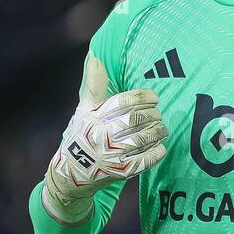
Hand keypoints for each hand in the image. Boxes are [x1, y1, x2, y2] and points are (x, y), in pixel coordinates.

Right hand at [42, 56, 167, 224]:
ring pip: (142, 139)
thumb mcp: (84, 110)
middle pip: (135, 119)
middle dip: (152, 115)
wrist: (71, 173)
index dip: (143, 97)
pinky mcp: (119, 172)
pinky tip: (161, 147)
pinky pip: (143, 161)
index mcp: (94, 117)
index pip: (123, 102)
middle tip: (158, 114)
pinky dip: (156, 153)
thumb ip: (94, 86)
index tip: (154, 97)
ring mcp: (110, 155)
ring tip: (162, 129)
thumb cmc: (82, 135)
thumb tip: (96, 59)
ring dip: (157, 132)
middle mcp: (101, 135)